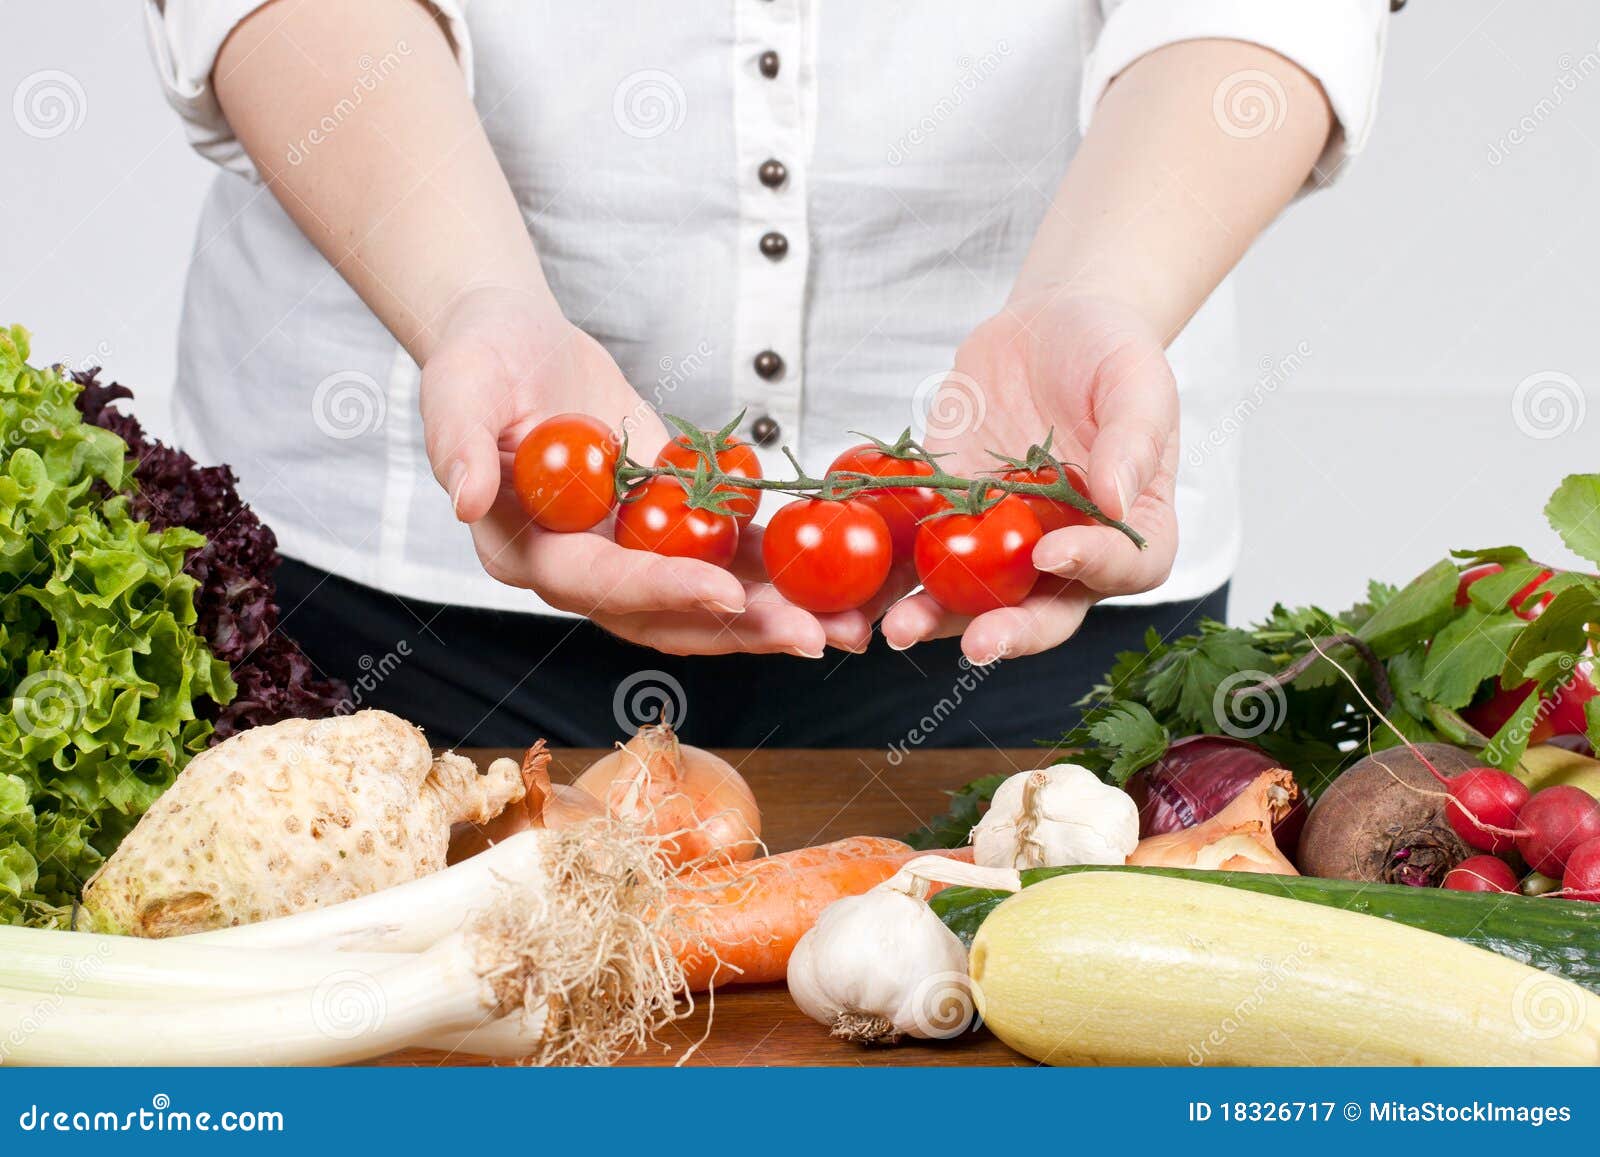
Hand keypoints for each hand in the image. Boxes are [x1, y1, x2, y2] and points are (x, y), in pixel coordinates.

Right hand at [419, 288, 870, 655]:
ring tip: (849, 628)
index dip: (663, 590)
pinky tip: (840, 581)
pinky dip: (779, 569)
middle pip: (668, 616)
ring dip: (777, 615)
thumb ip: (457, 443)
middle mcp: (583, 570)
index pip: (601, 583)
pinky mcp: (670, 527)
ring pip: (709, 600)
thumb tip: (465, 499)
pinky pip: (729, 555)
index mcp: (529, 553)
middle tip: (813, 637)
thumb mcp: (458, 386)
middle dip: (742, 629)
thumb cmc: (480, 359)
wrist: (517, 343)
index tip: (724, 595)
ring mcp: (632, 553)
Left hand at [880, 293, 1179, 662]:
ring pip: (974, 599)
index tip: (1053, 554)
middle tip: (976, 644)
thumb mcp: (1137, 378)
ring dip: (935, 618)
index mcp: (1132, 527)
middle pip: (1045, 609)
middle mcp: (1069, 551)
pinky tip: (857, 592)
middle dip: (1008, 631)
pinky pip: (919, 556)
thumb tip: (1117, 502)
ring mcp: (1005, 544)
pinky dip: (888, 578)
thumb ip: (1133, 438)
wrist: (1045, 328)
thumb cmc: (1109, 349)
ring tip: (899, 628)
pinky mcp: (950, 520)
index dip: (1092, 569)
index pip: (1125, 567)